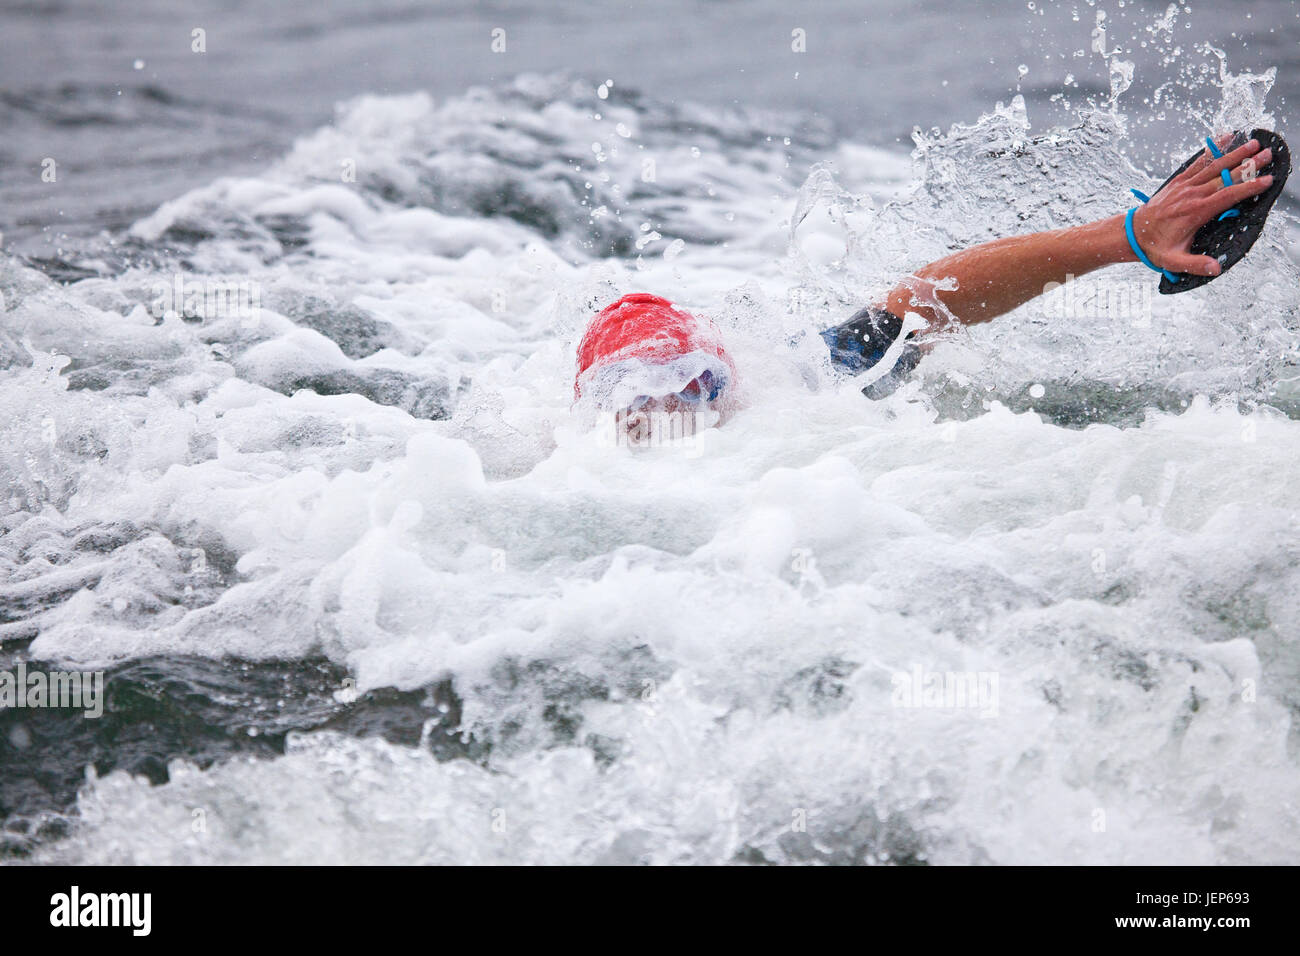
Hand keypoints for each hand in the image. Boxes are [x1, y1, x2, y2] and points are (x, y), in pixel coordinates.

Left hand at [1130, 135, 1274, 275]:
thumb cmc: (1154, 247)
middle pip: (1224, 176)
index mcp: (1195, 212)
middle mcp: (1191, 195)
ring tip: (1254, 143)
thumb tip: (1215, 268)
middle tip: (1268, 155)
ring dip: (1234, 154)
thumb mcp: (1173, 261)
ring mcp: (1184, 185)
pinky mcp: (1177, 181)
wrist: (1131, 233)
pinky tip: (1225, 138)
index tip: (1266, 180)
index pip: (1227, 196)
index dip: (1247, 187)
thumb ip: (1195, 264)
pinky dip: (1212, 150)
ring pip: (1213, 166)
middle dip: (1248, 165)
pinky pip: (1197, 162)